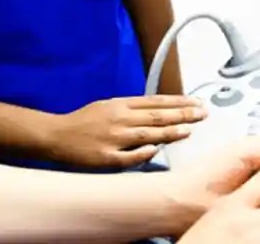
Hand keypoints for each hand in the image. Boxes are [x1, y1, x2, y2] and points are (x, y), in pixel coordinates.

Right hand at [45, 95, 206, 167]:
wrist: (56, 135)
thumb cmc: (85, 121)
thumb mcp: (109, 106)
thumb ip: (132, 109)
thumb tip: (159, 112)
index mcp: (121, 105)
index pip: (156, 102)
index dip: (178, 102)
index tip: (197, 102)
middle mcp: (119, 118)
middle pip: (156, 116)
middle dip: (182, 114)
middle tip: (203, 114)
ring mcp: (113, 138)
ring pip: (147, 134)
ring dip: (170, 132)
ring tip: (189, 130)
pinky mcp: (105, 157)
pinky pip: (129, 156)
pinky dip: (143, 152)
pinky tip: (157, 150)